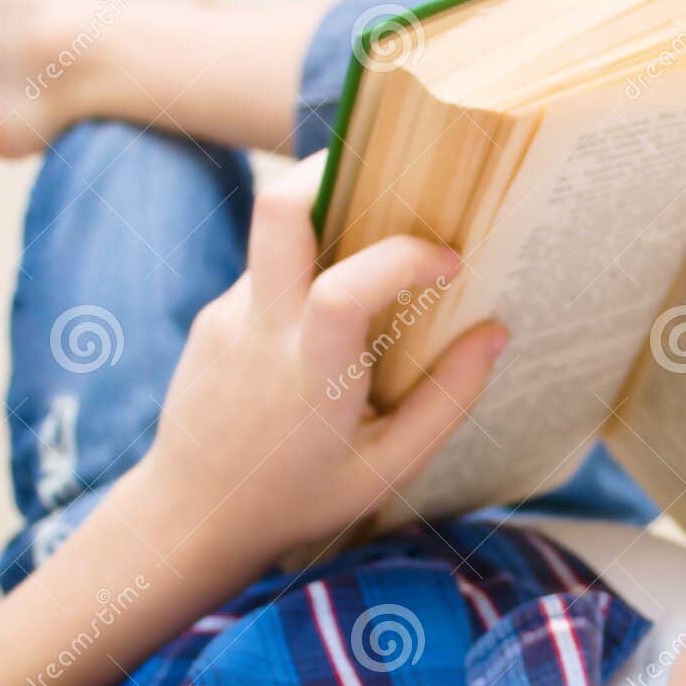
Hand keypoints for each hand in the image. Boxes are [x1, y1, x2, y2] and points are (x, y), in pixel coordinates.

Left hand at [133, 155, 506, 577]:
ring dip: (327, 232)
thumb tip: (495, 333)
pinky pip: (264, 273)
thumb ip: (446, 402)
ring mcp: (225, 317)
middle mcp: (260, 333)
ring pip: (276, 237)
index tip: (449, 263)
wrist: (190, 514)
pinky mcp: (209, 317)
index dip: (402, 258)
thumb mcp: (387, 471)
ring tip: (374, 257)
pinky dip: (304, 273)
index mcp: (310, 377)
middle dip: (332, 171)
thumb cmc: (298, 499)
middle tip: (387, 180)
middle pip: (278, 209)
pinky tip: (330, 315)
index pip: (344, 289)